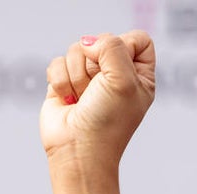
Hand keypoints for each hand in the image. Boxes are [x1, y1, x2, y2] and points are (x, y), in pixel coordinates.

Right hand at [41, 32, 155, 168]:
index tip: (119, 69)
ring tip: (82, 99)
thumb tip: (88, 43)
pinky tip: (68, 101)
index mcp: (139, 76)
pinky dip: (60, 81)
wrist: (77, 150)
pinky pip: (57, 62)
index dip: (125, 45)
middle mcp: (114, 75)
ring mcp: (88, 79)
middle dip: (95, 65)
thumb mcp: (124, 79)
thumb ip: (112, 46)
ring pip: (77, 49)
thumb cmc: (106, 122)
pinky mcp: (64, 82)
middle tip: (97, 91)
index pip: (138, 39)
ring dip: (77, 76)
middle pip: (102, 40)